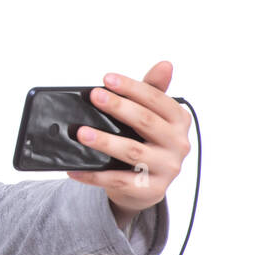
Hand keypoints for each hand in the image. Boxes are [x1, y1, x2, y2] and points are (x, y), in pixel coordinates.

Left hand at [67, 61, 191, 224]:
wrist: (146, 186)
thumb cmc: (145, 142)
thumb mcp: (150, 116)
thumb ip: (152, 91)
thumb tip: (165, 64)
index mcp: (179, 121)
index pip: (157, 99)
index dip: (132, 88)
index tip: (107, 79)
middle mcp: (178, 144)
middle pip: (145, 122)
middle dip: (119, 107)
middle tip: (95, 96)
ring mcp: (166, 168)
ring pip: (132, 152)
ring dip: (105, 141)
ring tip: (82, 132)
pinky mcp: (151, 189)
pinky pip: (118, 180)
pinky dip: (93, 174)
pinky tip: (75, 168)